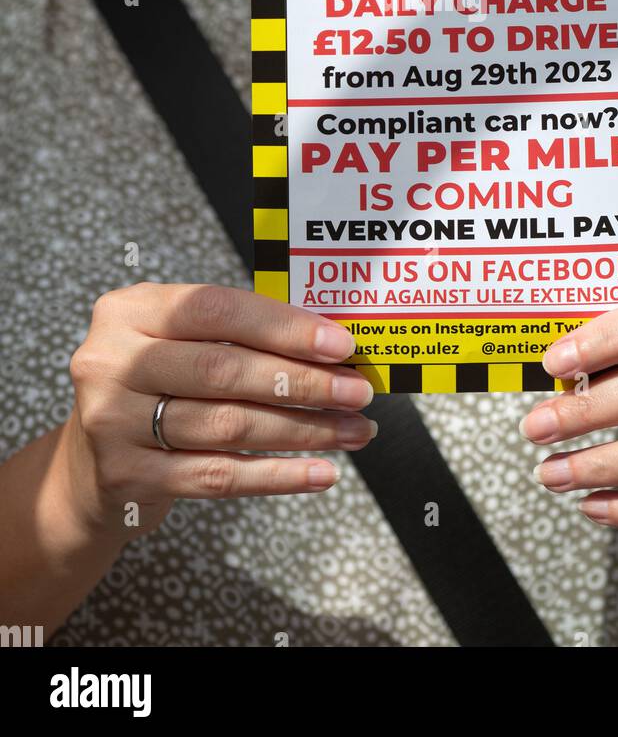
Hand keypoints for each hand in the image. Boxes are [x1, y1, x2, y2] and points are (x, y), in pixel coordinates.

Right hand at [62, 282, 374, 537]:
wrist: (91, 464)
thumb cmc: (157, 385)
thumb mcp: (179, 341)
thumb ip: (239, 334)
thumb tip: (332, 345)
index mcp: (129, 311)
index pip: (217, 309)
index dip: (284, 326)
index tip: (341, 345)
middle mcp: (111, 362)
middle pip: (225, 370)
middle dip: (303, 382)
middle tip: (357, 392)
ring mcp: (112, 422)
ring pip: (228, 425)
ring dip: (302, 430)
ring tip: (352, 430)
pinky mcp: (126, 477)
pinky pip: (217, 477)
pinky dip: (277, 476)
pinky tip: (320, 473)